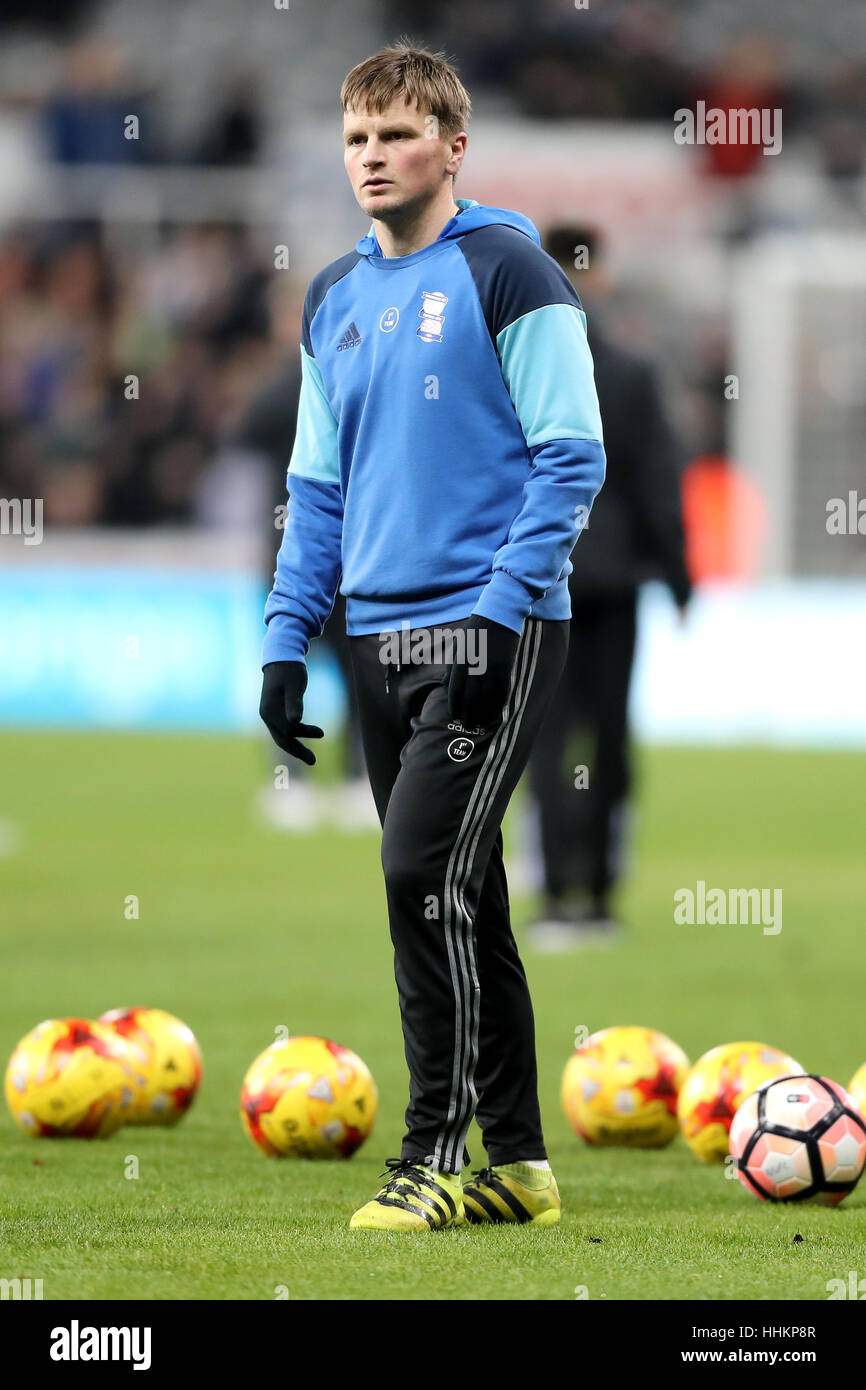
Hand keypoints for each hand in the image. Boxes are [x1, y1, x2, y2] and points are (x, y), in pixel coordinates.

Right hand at [259, 661, 323, 765]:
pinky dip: (296, 735)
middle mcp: (267, 715)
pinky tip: (306, 736)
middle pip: (281, 738)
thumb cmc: (290, 669)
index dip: (303, 734)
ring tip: (311, 757)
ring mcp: (270, 714)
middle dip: (297, 751)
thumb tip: (295, 722)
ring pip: (283, 735)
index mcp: (269, 710)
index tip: (321, 733)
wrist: (281, 656)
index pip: (286, 729)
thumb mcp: (295, 685)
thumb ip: (295, 703)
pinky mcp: (276, 712)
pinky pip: (284, 729)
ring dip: (297, 745)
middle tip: (313, 761)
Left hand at [447, 615, 519, 731]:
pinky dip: (497, 705)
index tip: (454, 716)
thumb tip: (444, 686)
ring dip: (483, 714)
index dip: (454, 706)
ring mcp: (491, 670)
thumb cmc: (475, 631)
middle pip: (470, 699)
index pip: (455, 691)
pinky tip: (495, 713)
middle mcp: (474, 669)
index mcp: (460, 663)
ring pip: (486, 699)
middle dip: (468, 715)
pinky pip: (501, 693)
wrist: (498, 617)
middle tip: (467, 725)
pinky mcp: (504, 670)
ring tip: (480, 723)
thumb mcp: (458, 646)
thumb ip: (451, 667)